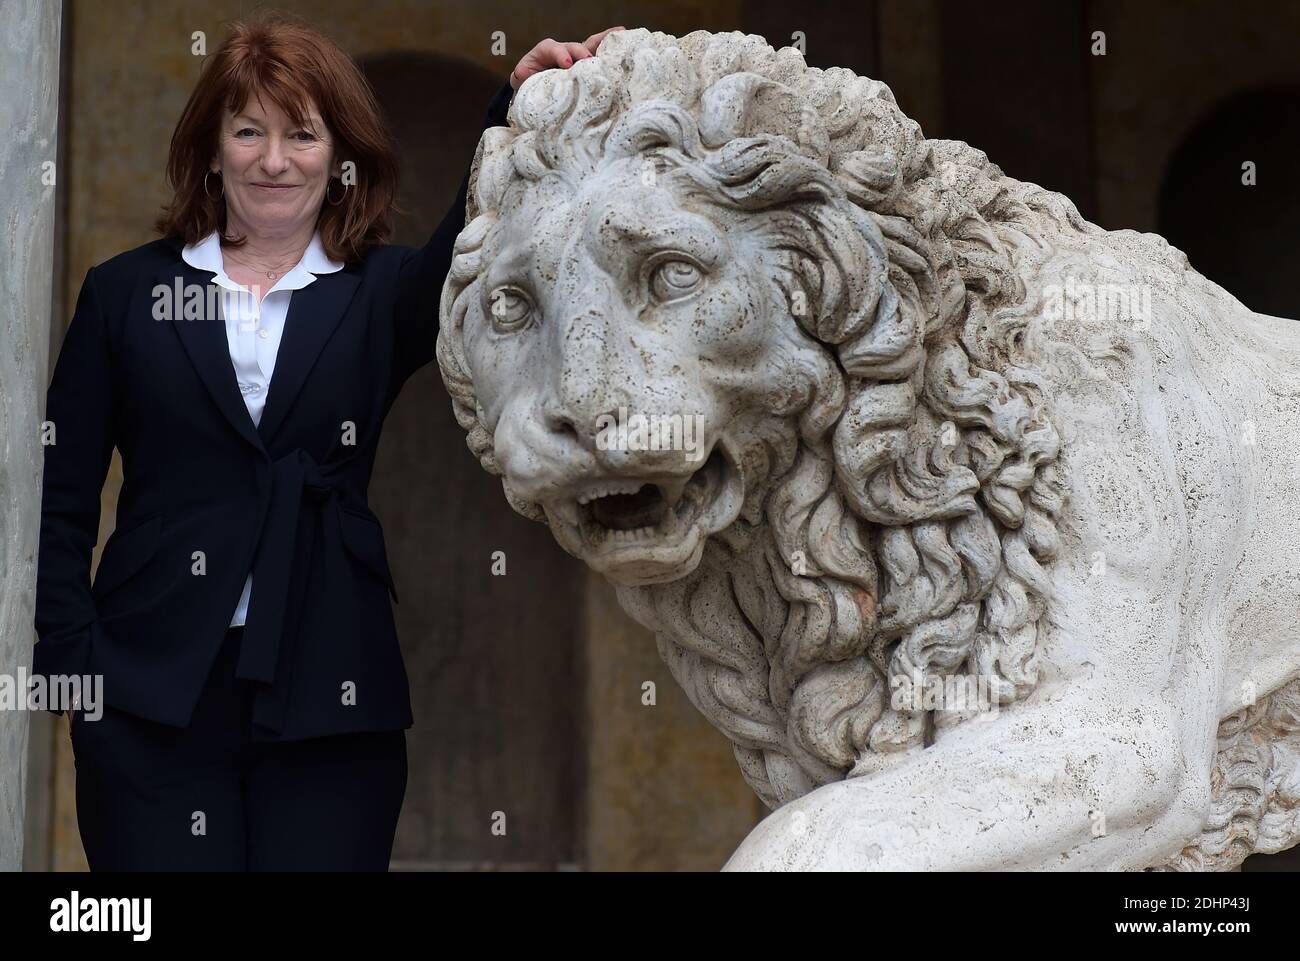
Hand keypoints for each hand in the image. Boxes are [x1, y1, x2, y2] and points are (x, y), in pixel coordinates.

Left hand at [509, 27, 624, 89]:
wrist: (536, 90)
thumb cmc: (529, 83)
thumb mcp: (522, 79)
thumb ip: (522, 76)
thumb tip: (520, 74)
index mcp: (546, 51)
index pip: (554, 49)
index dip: (561, 55)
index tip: (566, 64)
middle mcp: (564, 50)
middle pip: (575, 46)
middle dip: (581, 52)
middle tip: (588, 61)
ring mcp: (577, 56)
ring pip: (590, 46)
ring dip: (603, 42)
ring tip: (619, 36)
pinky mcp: (587, 66)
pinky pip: (600, 54)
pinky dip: (610, 48)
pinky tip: (626, 39)